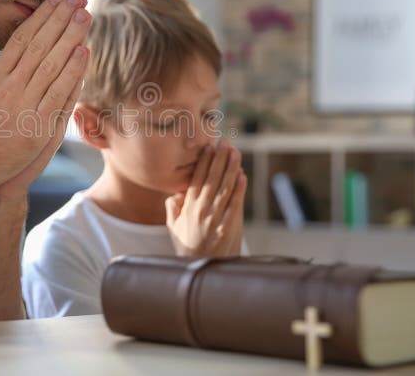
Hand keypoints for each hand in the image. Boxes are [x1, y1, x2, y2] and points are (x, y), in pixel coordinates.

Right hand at [0, 0, 90, 204]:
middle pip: (41, 48)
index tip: (54, 0)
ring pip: (54, 68)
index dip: (40, 17)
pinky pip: (61, 96)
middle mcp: (10, 90)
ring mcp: (26, 110)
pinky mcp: (39, 130)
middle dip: (60, 21)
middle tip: (76, 0)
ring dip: (72, 40)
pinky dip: (73, 74)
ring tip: (85, 18)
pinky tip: (84, 54)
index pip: (21, 39)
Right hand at [165, 140, 246, 257]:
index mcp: (187, 209)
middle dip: (220, 158)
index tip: (209, 146)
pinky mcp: (230, 227)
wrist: (202, 273)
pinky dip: (239, 188)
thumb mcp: (173, 228)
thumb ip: (173, 208)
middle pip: (212, 179)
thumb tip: (177, 191)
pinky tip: (242, 175)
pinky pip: (235, 203)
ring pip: (225, 188)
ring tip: (235, 152)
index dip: (204, 162)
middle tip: (225, 142)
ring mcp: (217, 219)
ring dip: (231, 168)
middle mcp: (201, 211)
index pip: (197, 179)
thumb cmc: (188, 249)